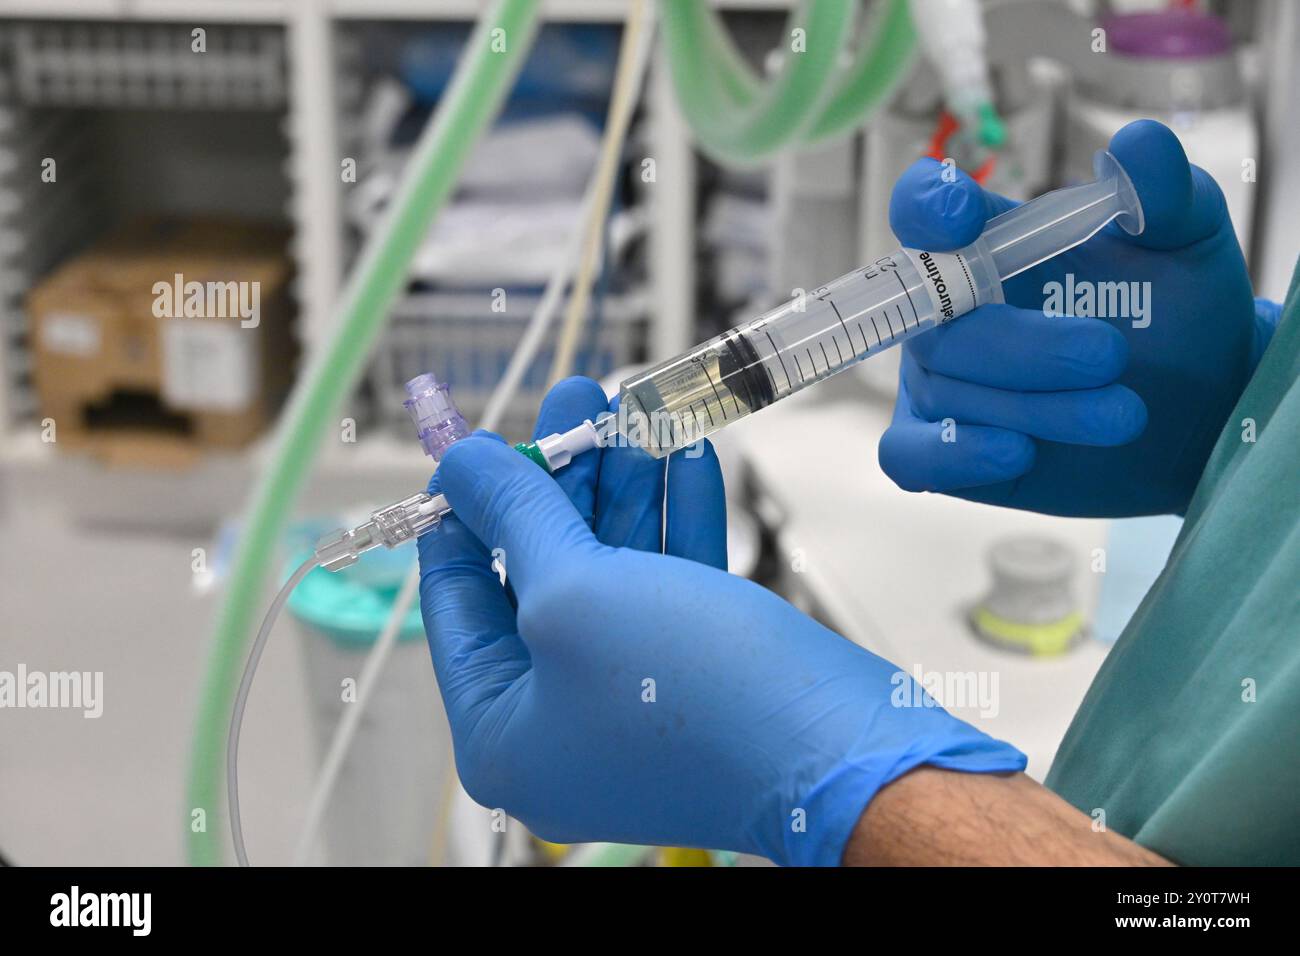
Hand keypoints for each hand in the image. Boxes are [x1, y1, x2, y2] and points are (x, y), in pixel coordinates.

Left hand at [418, 377, 1023, 864]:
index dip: (466, 513)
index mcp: (505, 732)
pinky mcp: (697, 675)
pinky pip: (668, 584)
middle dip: (561, 481)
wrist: (842, 755)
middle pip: (541, 575)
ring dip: (624, 486)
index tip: (480, 450)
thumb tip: (465, 465)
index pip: (459, 601)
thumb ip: (513, 517)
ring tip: (627, 410)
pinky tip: (683, 456)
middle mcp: (562, 722)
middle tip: (573, 405)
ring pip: (612, 571)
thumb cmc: (699, 700)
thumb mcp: (574, 593)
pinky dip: (675, 519)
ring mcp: (632, 698)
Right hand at [878, 119, 1263, 516]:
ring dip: (1038, 406)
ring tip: (1124, 415)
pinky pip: (909, 456)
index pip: (921, 212)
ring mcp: (940, 384)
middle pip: (941, 324)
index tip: (962, 215)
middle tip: (1111, 354)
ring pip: (949, 393)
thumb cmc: (1177, 313)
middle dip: (1027, 345)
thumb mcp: (1187, 240)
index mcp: (986, 245)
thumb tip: (1136, 145)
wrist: (1197, 411)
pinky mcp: (945, 454)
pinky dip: (957, 454)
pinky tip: (1019, 452)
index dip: (926, 209)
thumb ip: (1165, 191)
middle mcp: (946, 313)